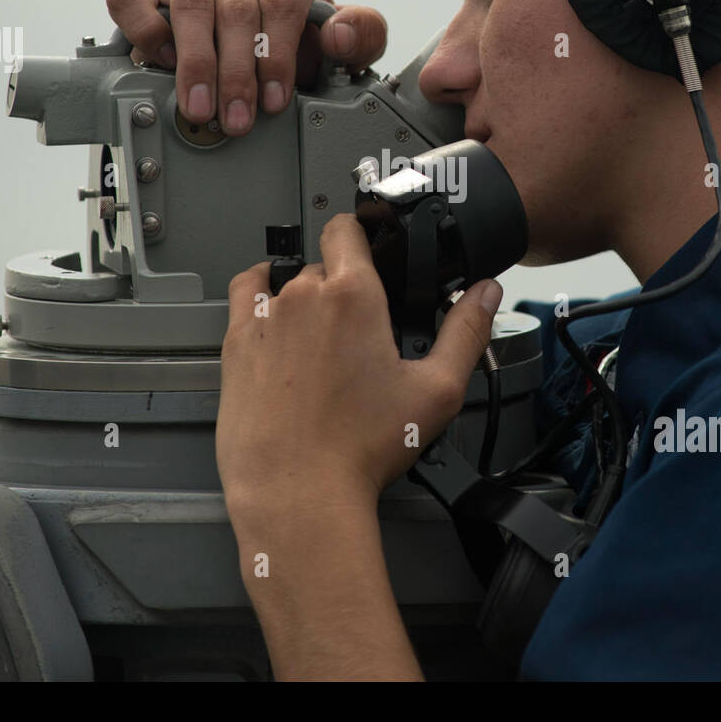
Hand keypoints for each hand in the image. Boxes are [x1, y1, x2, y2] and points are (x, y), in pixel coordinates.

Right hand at [105, 0, 386, 133]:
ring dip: (197, 63)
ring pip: (189, 4)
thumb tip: (337, 34)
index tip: (274, 99)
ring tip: (201, 108)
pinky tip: (163, 64)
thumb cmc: (293, 31)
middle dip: (237, 73)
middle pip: (236, 7)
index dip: (278, 56)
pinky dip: (145, 32)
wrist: (246, 28)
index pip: (282, 0)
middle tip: (237, 119)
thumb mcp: (340, 36)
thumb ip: (361, 34)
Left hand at [216, 214, 504, 514]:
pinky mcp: (235, 344)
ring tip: (320, 339)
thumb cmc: (360, 449)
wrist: (299, 492)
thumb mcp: (437, 391)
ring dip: (303, 298)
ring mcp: (264, 317)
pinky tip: (275, 320)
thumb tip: (485, 293)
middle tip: (359, 330)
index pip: (348, 229)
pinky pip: (244, 296)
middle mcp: (303, 295)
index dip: (362, 235)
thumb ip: (465, 331)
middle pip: (323, 263)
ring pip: (286, 283)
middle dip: (342, 287)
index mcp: (354, 295)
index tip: (369, 253)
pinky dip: (260, 297)